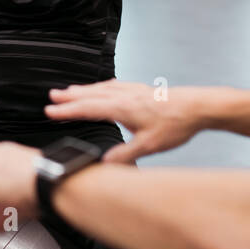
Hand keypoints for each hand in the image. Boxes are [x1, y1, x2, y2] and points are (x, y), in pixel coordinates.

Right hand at [45, 79, 208, 163]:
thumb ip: (125, 153)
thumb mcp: (150, 145)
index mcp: (123, 108)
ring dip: (85, 89)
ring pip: (103, 88)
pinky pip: (116, 85)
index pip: (88, 109)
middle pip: (92, 94)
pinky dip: (104, 86)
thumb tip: (105, 163)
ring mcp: (134, 91)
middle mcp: (126, 96)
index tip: (50, 111)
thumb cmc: (177, 123)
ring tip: (70, 90)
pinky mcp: (143, 90)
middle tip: (52, 96)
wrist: (199, 107)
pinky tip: (104, 86)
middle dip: (71, 96)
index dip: (68, 111)